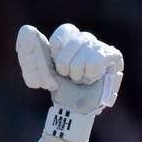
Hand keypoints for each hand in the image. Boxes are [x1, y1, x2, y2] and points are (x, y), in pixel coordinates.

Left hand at [16, 23, 123, 141]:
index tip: (58, 66)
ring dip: (80, 72)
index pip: (67, 31)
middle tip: (70, 77)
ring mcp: (101, 49)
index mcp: (70, 40)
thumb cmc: (60, 91)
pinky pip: (99, 58)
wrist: (74, 111)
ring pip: (87, 51)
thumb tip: (27, 30)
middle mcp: (86, 41)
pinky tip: (93, 78)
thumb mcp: (38, 72)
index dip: (60, 48)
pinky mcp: (113, 59)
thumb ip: (29, 52)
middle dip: (68, 64)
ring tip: (82, 80)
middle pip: (76, 40)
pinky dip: (91, 72)